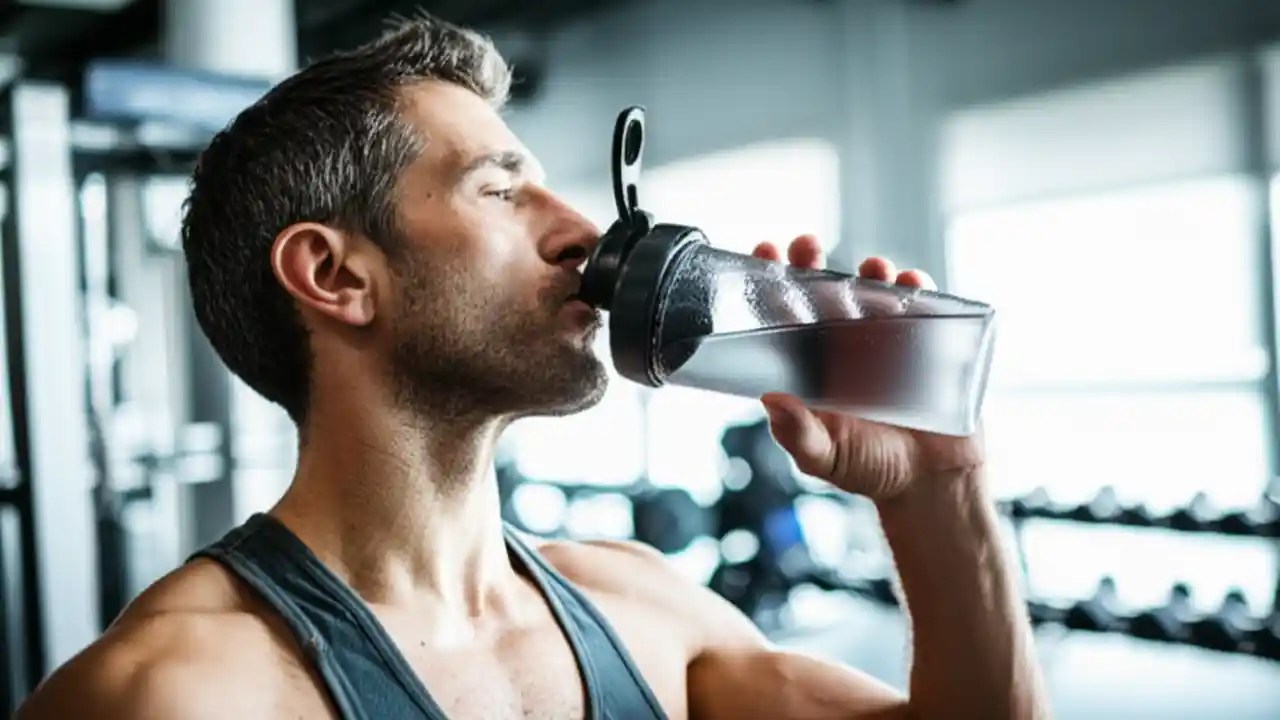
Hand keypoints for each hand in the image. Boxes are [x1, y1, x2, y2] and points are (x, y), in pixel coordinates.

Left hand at [751, 235, 984, 502]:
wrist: (931, 484)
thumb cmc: (869, 467)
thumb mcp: (825, 457)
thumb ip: (799, 435)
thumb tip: (772, 403)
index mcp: (811, 362)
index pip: (784, 312)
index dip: (771, 280)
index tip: (763, 252)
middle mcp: (844, 342)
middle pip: (824, 289)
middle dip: (813, 261)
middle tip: (807, 245)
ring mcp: (887, 338)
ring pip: (874, 289)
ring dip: (872, 271)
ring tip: (872, 268)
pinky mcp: (927, 342)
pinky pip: (923, 305)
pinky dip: (919, 289)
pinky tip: (913, 284)